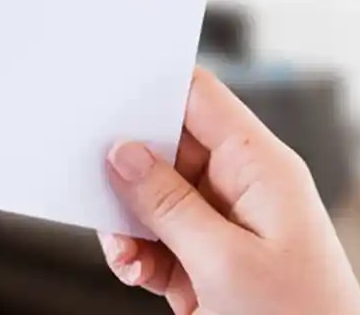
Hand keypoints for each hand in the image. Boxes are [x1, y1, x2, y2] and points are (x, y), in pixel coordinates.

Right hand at [98, 68, 359, 314]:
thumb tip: (123, 153)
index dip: (151, 88)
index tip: (102, 94)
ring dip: (128, 224)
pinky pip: (157, 236)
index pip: (199, 98)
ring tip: (125, 255)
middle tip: (99, 192)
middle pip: (166, 148)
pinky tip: (136, 272)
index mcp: (261, 167)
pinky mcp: (209, 260)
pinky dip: (138, 253)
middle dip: (127, 172)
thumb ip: (166, 202)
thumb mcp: (222, 260)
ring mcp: (225, 225)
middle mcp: (244, 187)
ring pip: (153, 196)